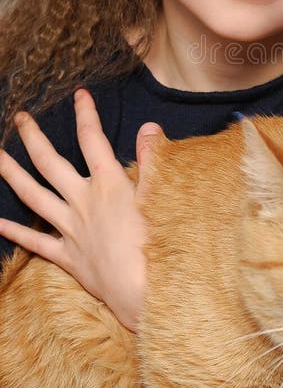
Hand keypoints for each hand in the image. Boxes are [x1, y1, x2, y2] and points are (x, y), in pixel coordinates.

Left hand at [0, 88, 161, 330]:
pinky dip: (14, 232)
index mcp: (110, 184)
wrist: (145, 292)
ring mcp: (71, 229)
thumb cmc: (159, 244)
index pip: (93, 140)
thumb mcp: (162, 196)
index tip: (78, 95)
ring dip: (12, 175)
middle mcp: (84, 202)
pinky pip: (35, 241)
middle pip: (51, 163)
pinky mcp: (67, 256)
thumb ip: (152, 159)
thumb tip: (148, 127)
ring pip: (34, 197)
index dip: (85, 115)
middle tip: (20, 119)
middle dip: (34, 138)